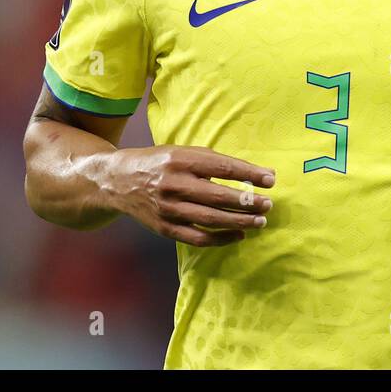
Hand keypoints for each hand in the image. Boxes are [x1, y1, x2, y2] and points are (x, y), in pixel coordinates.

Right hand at [106, 146, 274, 246]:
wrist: (118, 181)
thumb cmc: (160, 163)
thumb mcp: (182, 152)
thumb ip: (215, 162)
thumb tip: (257, 172)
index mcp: (180, 160)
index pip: (221, 168)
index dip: (249, 174)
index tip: (271, 179)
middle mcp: (173, 184)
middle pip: (217, 196)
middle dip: (248, 202)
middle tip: (269, 204)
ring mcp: (168, 209)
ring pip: (210, 220)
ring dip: (239, 222)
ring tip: (260, 221)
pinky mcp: (165, 228)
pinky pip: (197, 238)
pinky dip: (221, 239)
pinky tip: (239, 235)